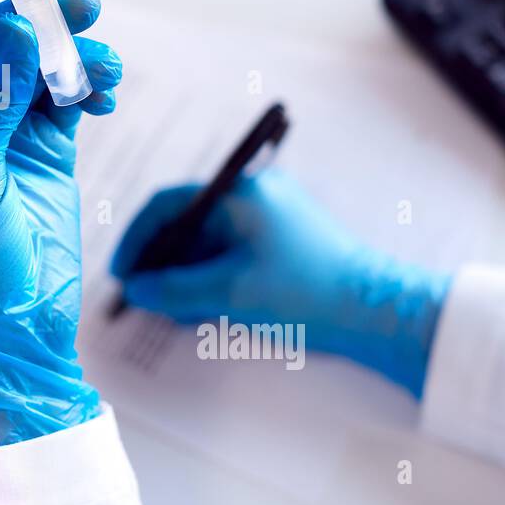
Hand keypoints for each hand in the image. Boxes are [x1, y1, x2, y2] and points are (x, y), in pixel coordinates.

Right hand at [112, 169, 450, 396]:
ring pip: (209, 240)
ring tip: (177, 309)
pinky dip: (213, 276)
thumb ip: (173, 290)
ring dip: (187, 273)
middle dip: (162, 262)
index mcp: (240, 192)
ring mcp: (272, 214)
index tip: (124, 273)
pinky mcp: (284, 237)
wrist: (380, 311)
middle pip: (188, 222)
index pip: (168, 204)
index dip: (137, 239)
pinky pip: (232, 250)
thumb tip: (135, 289)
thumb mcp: (229, 293)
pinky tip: (207, 307)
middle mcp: (255, 193)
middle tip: (146, 296)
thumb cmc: (306, 293)